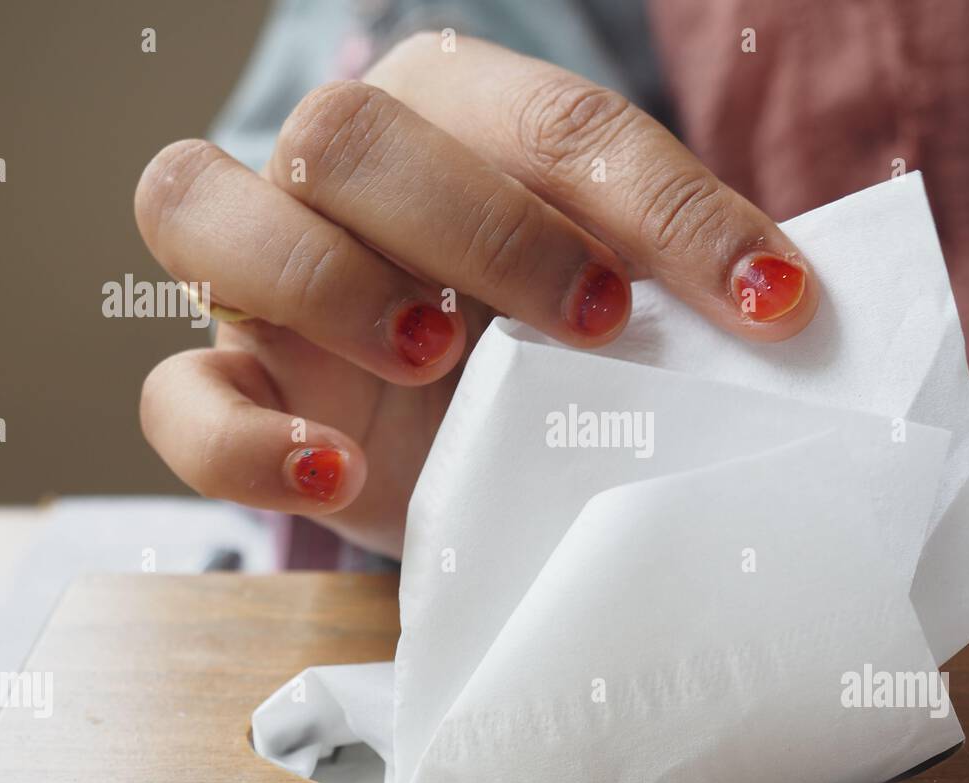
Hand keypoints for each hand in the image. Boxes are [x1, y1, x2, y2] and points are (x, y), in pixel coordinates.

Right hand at [135, 34, 819, 556]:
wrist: (480, 463)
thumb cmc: (563, 364)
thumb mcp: (628, 315)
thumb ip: (683, 295)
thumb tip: (797, 312)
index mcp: (457, 120)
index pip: (555, 125)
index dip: (666, 208)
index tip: (771, 303)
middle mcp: (337, 174)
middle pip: (348, 132)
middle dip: (482, 225)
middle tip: (592, 324)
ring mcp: (258, 281)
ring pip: (199, 202)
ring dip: (326, 279)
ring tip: (434, 359)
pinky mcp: (228, 390)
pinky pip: (171, 397)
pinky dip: (243, 440)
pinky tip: (336, 475)